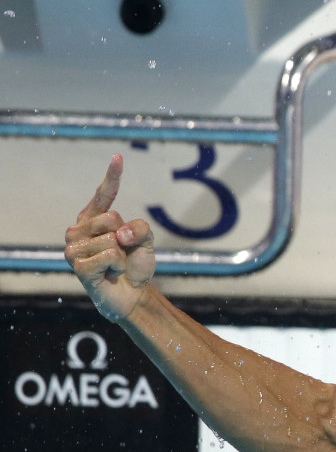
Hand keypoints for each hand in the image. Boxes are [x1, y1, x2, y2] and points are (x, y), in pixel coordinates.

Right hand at [64, 154, 156, 322]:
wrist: (132, 294)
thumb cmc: (134, 265)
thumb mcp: (146, 241)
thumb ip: (140, 228)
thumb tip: (119, 234)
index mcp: (94, 219)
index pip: (104, 194)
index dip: (112, 176)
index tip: (118, 156)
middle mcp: (79, 229)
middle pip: (112, 218)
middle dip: (126, 238)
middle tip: (121, 253)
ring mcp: (74, 248)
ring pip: (112, 239)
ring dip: (122, 256)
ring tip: (114, 267)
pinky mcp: (78, 265)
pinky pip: (109, 256)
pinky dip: (117, 267)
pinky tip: (109, 275)